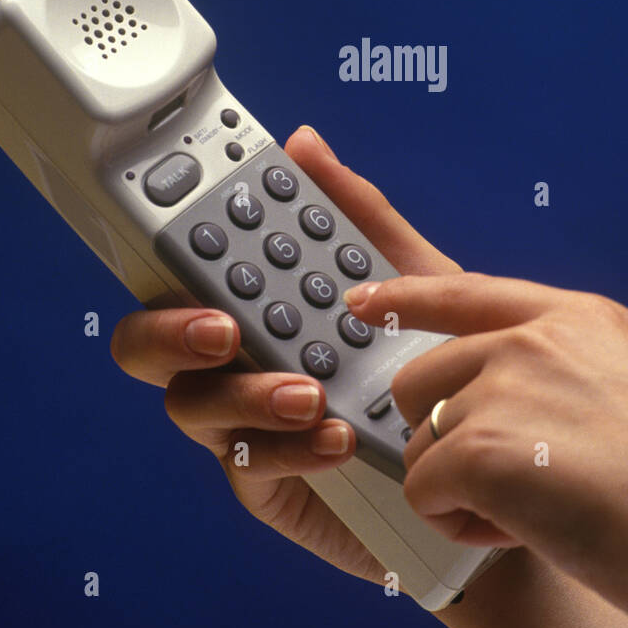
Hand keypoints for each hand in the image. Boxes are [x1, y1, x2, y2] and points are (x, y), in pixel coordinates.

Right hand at [109, 126, 460, 586]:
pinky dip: (289, 449)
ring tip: (309, 392)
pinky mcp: (266, 484)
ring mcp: (243, 425)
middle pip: (150, 342)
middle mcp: (235, 362)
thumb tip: (304, 142)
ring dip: (245, 394)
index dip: (167, 247)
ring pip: (191, 406)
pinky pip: (248, 466)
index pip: (187, 273)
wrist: (478, 456)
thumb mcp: (413, 279)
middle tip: (224, 327)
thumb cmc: (435, 363)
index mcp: (256, 305)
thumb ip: (358, 214)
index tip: (191, 227)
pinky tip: (337, 437)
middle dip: (169, 329)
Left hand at [344, 272, 627, 627]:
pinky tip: (520, 533)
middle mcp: (533, 338)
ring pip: (422, 443)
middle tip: (507, 483)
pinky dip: (460, 526)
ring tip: (533, 514)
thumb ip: (575, 373)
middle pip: (422, 377)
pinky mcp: (479, 448)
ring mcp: (503, 386)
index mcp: (577, 317)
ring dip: (460, 489)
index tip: (360, 299)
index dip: (404, 295)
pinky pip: (424, 492)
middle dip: (443, 436)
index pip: (464, 292)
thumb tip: (526, 403)